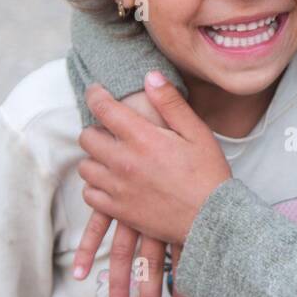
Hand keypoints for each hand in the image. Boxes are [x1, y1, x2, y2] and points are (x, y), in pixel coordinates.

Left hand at [73, 72, 230, 296]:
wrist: (211, 220)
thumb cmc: (208, 174)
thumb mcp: (197, 133)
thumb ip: (171, 103)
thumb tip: (150, 76)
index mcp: (142, 138)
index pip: (103, 108)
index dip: (95, 95)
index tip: (97, 92)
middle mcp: (123, 161)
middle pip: (86, 137)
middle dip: (96, 129)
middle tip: (112, 132)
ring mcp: (117, 188)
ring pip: (85, 166)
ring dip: (95, 158)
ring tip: (113, 158)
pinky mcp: (118, 210)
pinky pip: (90, 194)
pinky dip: (96, 186)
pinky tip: (114, 182)